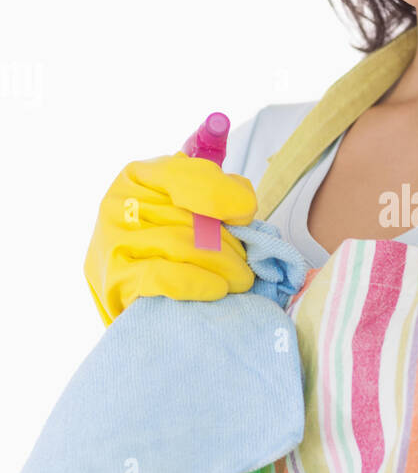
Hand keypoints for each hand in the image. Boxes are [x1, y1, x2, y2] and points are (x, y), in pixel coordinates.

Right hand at [84, 152, 258, 326]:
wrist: (134, 298)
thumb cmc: (166, 246)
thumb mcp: (186, 207)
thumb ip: (213, 192)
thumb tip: (242, 203)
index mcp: (140, 175)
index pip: (187, 174)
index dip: (224, 194)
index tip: (246, 214)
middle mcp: (120, 202)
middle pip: (191, 216)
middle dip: (230, 242)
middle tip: (248, 262)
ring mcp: (113, 241)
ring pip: (183, 246)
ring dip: (224, 265)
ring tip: (241, 279)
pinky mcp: (116, 279)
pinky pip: (164, 277)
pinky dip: (198, 282)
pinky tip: (218, 288)